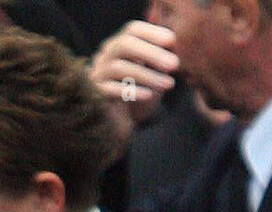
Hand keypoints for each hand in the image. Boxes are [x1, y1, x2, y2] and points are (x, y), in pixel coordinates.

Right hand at [89, 21, 178, 148]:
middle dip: (152, 53)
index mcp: (121, 44)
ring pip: (119, 68)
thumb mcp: (152, 72)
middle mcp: (107, 54)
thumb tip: (173, 45)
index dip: (152, 33)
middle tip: (174, 64)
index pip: (133, 30)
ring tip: (169, 84)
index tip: (172, 41)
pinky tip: (149, 95)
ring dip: (147, 76)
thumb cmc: (139, 91)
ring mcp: (99, 73)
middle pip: (125, 45)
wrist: (119, 121)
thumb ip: (161, 58)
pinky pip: (111, 90)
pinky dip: (132, 91)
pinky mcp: (97, 94)